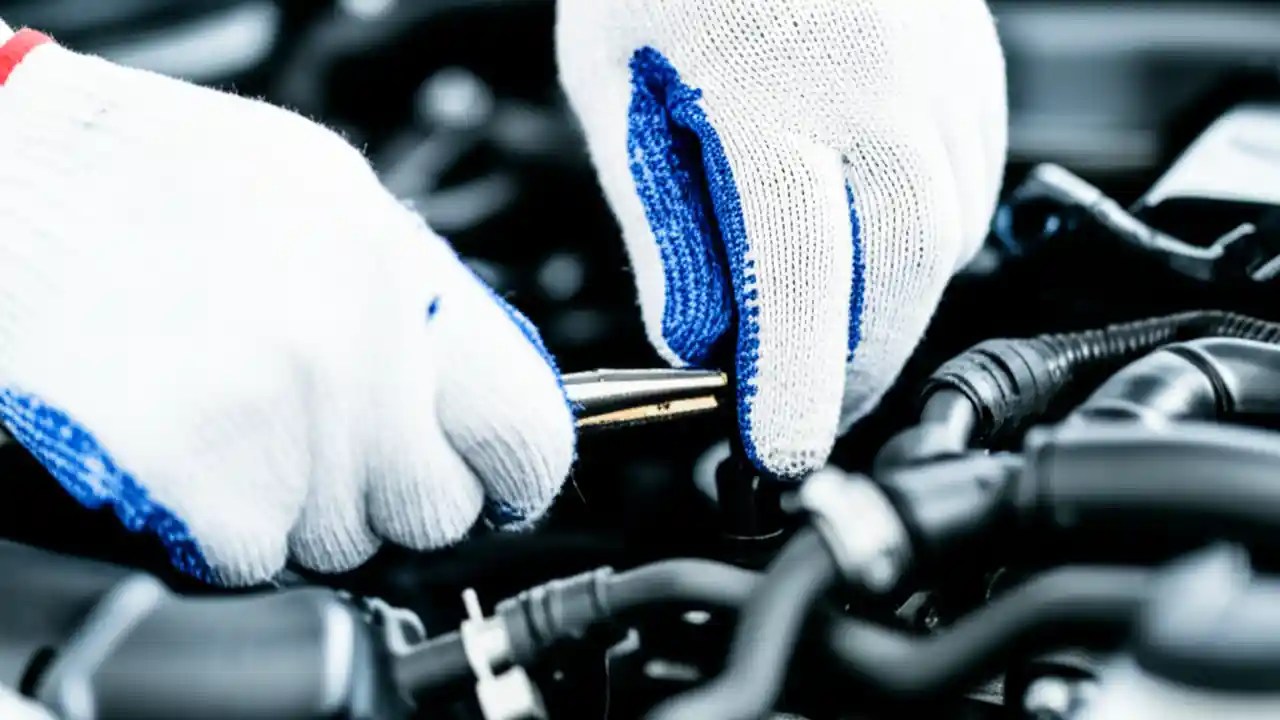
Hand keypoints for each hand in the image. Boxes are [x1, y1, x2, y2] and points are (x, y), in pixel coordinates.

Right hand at [0, 26, 573, 585]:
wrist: (24, 185)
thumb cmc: (172, 179)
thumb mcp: (337, 199)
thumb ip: (427, 302)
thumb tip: (486, 389)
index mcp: (397, 272)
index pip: (525, 431)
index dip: (518, 472)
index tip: (500, 481)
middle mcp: (347, 353)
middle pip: (435, 511)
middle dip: (401, 493)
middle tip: (346, 440)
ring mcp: (271, 424)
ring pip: (343, 541)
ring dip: (309, 504)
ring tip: (254, 417)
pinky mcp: (193, 485)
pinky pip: (257, 561)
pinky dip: (232, 527)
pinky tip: (204, 447)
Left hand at [558, 0, 1006, 476]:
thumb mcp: (617, 88)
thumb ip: (662, 218)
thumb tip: (695, 333)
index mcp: (771, 100)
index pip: (799, 283)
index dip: (795, 386)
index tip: (783, 450)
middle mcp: (877, 89)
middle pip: (901, 275)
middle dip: (862, 367)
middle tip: (814, 409)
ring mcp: (938, 70)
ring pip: (948, 235)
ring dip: (897, 308)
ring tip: (838, 341)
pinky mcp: (969, 60)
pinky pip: (972, 180)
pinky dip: (929, 241)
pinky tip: (881, 254)